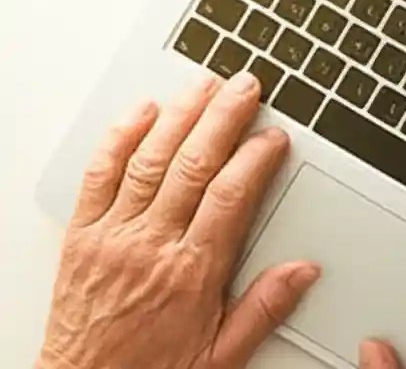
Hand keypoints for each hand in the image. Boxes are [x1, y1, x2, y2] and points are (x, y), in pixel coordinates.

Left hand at [39, 72, 317, 368]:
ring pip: (150, 159)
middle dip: (224, 117)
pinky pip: (99, 175)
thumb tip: (303, 272)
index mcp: (191, 273)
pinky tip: (141, 114)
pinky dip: (120, 139)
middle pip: (193, 164)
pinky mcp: (81, 235)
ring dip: (179, 116)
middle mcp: (151, 246)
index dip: (256, 158)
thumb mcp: (222, 356)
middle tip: (246, 87)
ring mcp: (113, 235)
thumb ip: (264, 309)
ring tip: (203, 85)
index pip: (231, 196)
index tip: (275, 136)